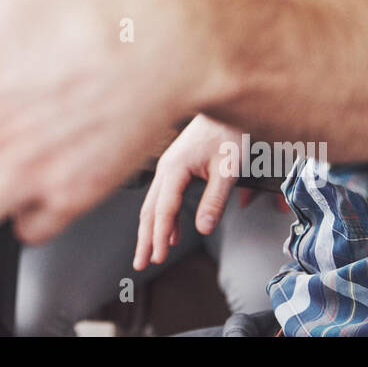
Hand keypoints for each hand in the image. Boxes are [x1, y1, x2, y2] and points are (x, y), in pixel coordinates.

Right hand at [133, 114, 243, 270]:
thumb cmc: (227, 131)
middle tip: (140, 264)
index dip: (159, 236)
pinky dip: (165, 217)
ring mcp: (169, 167)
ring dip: (152, 230)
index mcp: (175, 168)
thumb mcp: (227, 168)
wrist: (224, 103)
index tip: (157, 258)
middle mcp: (166, 168)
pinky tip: (170, 233)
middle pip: (150, 210)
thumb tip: (202, 228)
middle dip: (145, 239)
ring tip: (149, 254)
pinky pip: (165, 196)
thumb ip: (215, 199)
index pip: (163, 210)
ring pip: (155, 204)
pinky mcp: (176, 166)